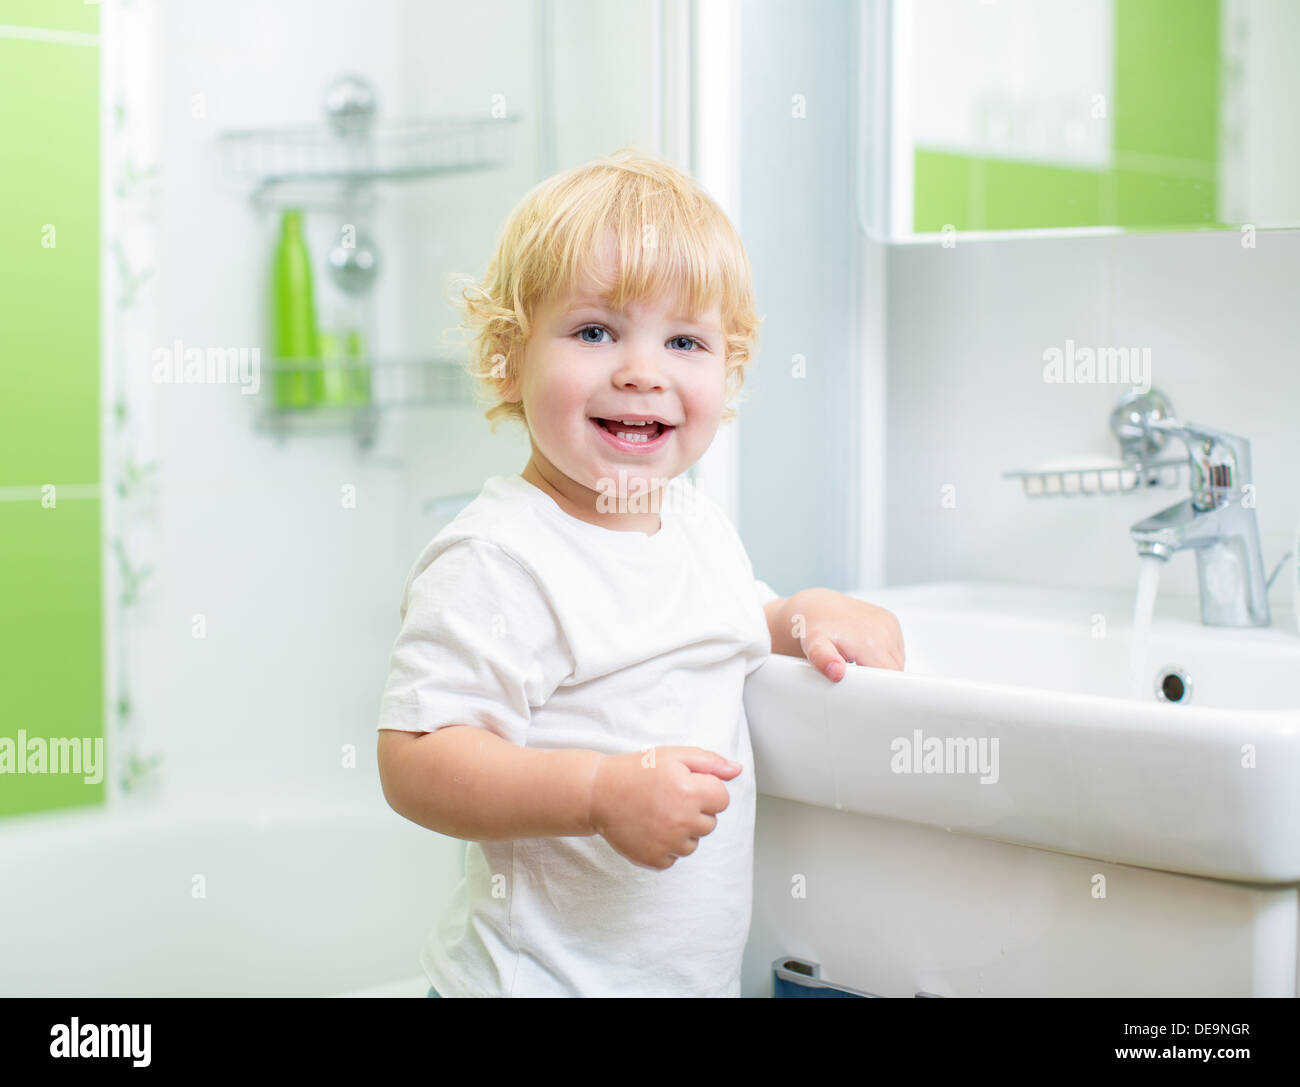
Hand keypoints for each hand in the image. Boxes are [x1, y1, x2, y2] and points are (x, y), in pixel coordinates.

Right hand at [588, 747, 739, 869]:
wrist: (599, 794)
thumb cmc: (637, 771)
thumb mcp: (673, 756)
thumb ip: (709, 762)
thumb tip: (737, 770)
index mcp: (691, 792)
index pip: (722, 799)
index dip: (705, 790)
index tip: (684, 785)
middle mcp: (683, 820)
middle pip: (710, 823)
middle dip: (695, 811)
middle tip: (668, 799)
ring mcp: (669, 843)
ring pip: (694, 843)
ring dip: (682, 831)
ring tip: (658, 814)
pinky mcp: (655, 860)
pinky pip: (675, 857)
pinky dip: (666, 846)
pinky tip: (650, 829)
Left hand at [776, 588, 903, 679]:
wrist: (817, 606)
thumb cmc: (814, 629)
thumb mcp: (813, 645)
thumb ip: (823, 660)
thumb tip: (836, 672)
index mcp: (870, 641)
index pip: (889, 680)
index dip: (878, 691)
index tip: (863, 694)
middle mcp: (884, 631)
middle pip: (895, 673)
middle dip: (879, 682)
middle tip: (855, 679)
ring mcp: (890, 625)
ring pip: (897, 663)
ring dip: (882, 669)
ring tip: (857, 663)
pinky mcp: (891, 622)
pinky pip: (896, 650)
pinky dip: (884, 657)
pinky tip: (864, 653)